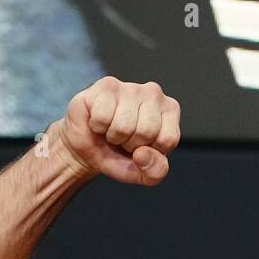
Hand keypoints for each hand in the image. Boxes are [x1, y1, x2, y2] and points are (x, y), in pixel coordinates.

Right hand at [56, 77, 179, 184]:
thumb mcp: (143, 173)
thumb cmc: (120, 154)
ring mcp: (130, 87)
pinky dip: (98, 127)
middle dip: (131, 144)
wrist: (88, 149)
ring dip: (113, 136)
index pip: (168, 140)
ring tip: (112, 130)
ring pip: (124, 125)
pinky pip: (103, 117)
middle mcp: (153, 93)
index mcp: (170, 111)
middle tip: (124, 139)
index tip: (142, 147)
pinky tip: (100, 121)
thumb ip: (155, 171)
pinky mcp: (106, 85)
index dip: (150, 152)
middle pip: (147, 131)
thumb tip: (142, 154)